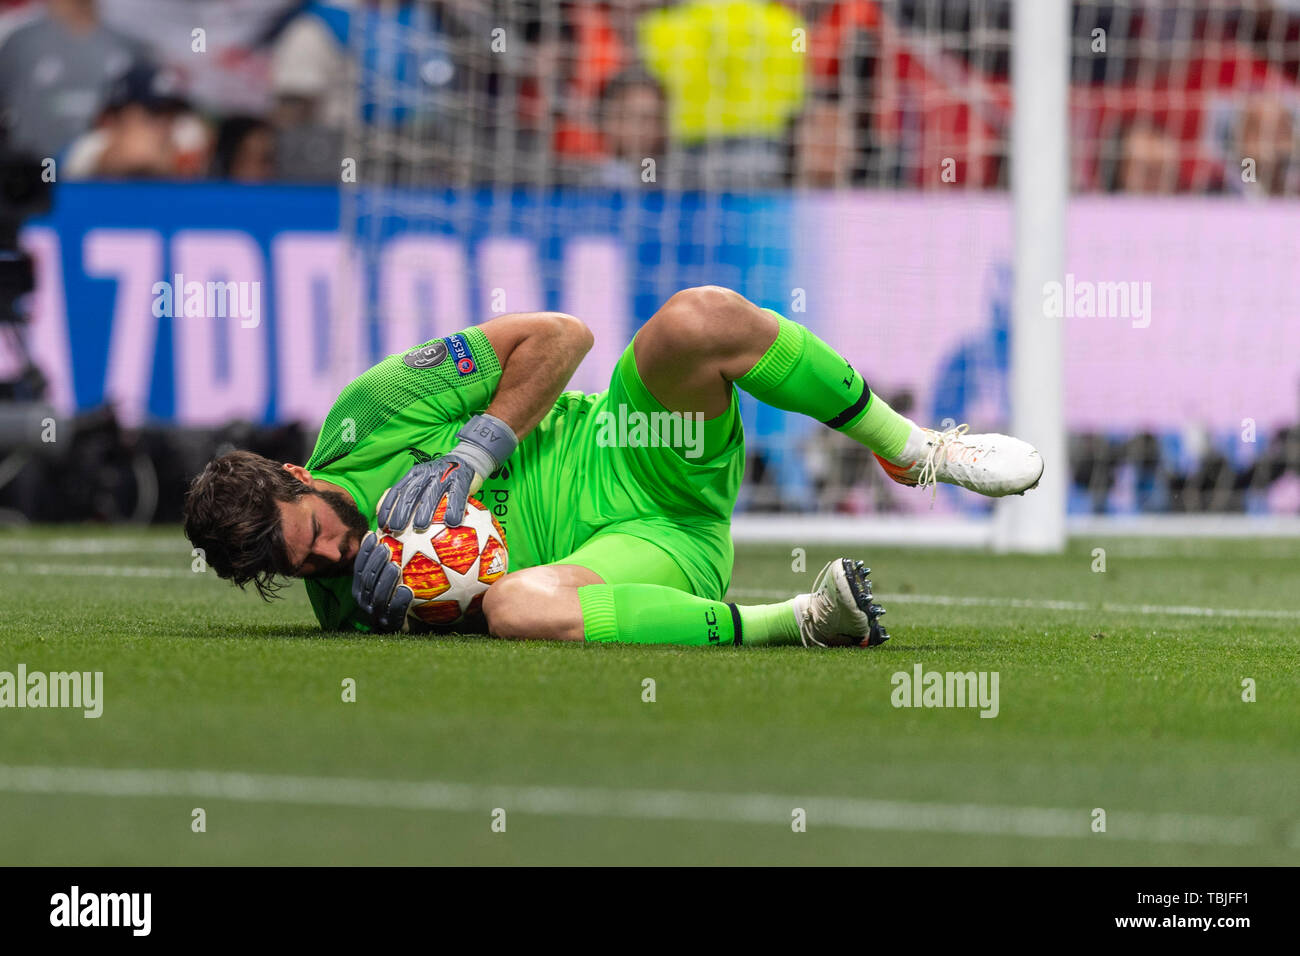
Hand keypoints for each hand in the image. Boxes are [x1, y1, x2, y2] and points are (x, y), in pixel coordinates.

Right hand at [351, 531, 412, 631]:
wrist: (422, 619)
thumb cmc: (410, 589)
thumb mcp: (401, 569)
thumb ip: (396, 551)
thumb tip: (395, 522)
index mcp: (363, 586)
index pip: (360, 566)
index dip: (364, 551)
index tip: (373, 534)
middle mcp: (365, 601)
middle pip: (366, 581)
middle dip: (374, 563)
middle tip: (386, 547)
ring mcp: (377, 615)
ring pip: (376, 597)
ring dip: (385, 581)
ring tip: (396, 566)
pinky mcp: (391, 627)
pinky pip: (393, 614)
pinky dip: (399, 602)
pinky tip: (408, 590)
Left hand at [377, 413, 517, 531]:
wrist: (469, 458)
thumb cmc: (443, 476)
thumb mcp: (424, 479)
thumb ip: (410, 492)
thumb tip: (392, 516)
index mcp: (415, 475)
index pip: (397, 491)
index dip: (388, 507)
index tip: (382, 524)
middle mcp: (427, 474)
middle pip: (411, 493)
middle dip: (402, 512)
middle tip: (396, 529)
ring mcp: (444, 476)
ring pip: (432, 494)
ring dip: (425, 511)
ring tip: (420, 527)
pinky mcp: (461, 480)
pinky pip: (457, 496)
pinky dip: (454, 509)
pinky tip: (451, 523)